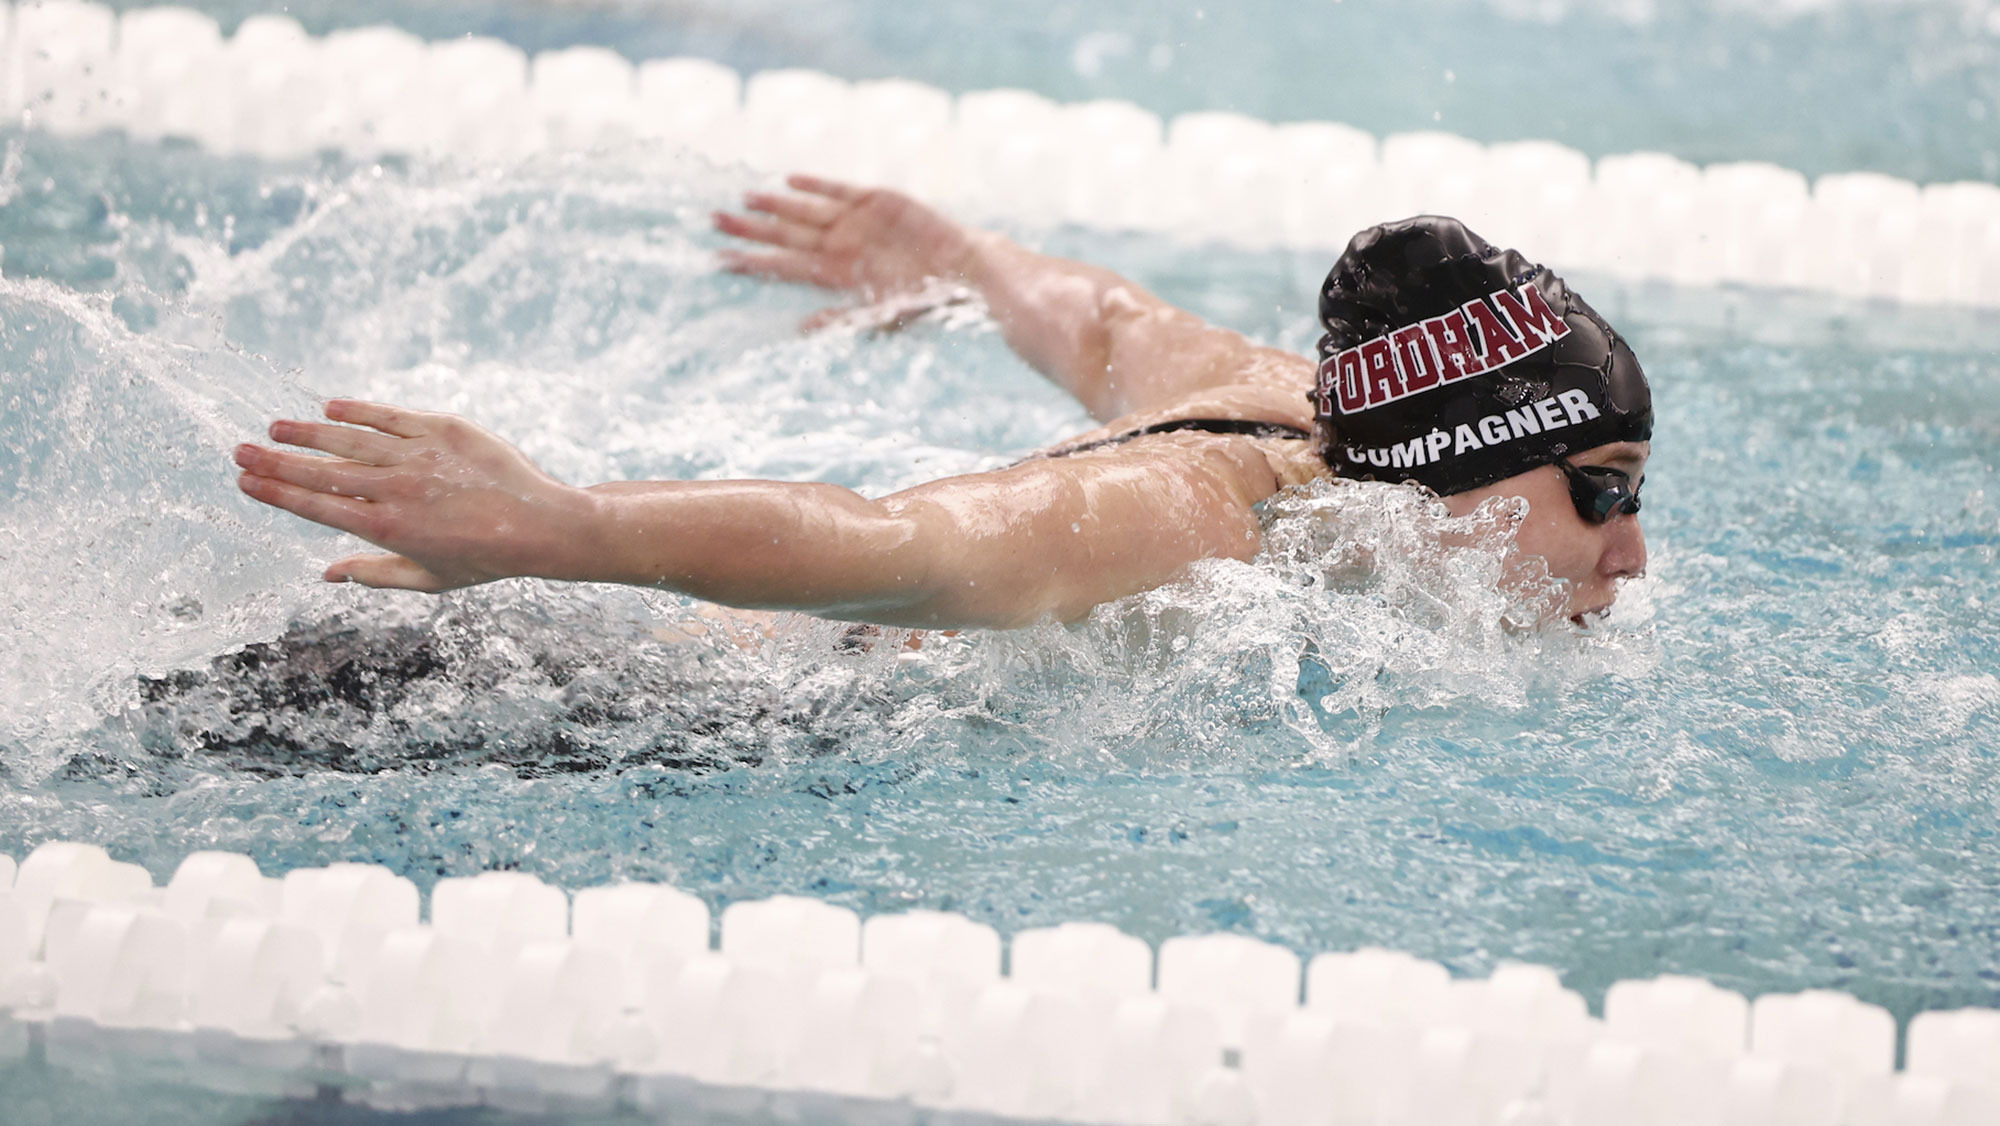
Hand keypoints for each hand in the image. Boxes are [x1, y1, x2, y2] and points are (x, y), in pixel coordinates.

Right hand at [234, 400, 596, 591]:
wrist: (541, 525)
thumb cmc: (485, 559)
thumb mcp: (429, 580)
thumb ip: (375, 574)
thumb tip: (328, 574)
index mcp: (387, 529)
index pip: (317, 507)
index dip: (277, 493)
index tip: (246, 483)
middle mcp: (397, 490)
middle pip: (322, 472)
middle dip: (276, 461)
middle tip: (240, 450)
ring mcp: (419, 456)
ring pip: (350, 440)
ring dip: (308, 432)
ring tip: (275, 428)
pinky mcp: (443, 429)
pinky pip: (391, 416)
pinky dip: (359, 411)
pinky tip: (331, 407)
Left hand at [714, 174, 976, 298]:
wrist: (964, 270)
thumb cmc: (925, 300)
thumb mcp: (882, 315)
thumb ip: (841, 318)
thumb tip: (801, 329)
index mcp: (836, 275)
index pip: (784, 268)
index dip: (753, 263)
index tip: (720, 261)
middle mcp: (839, 246)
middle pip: (785, 236)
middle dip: (750, 229)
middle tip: (713, 221)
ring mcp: (855, 221)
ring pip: (805, 211)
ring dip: (775, 205)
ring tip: (743, 199)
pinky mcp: (876, 199)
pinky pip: (838, 189)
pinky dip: (816, 185)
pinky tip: (790, 180)